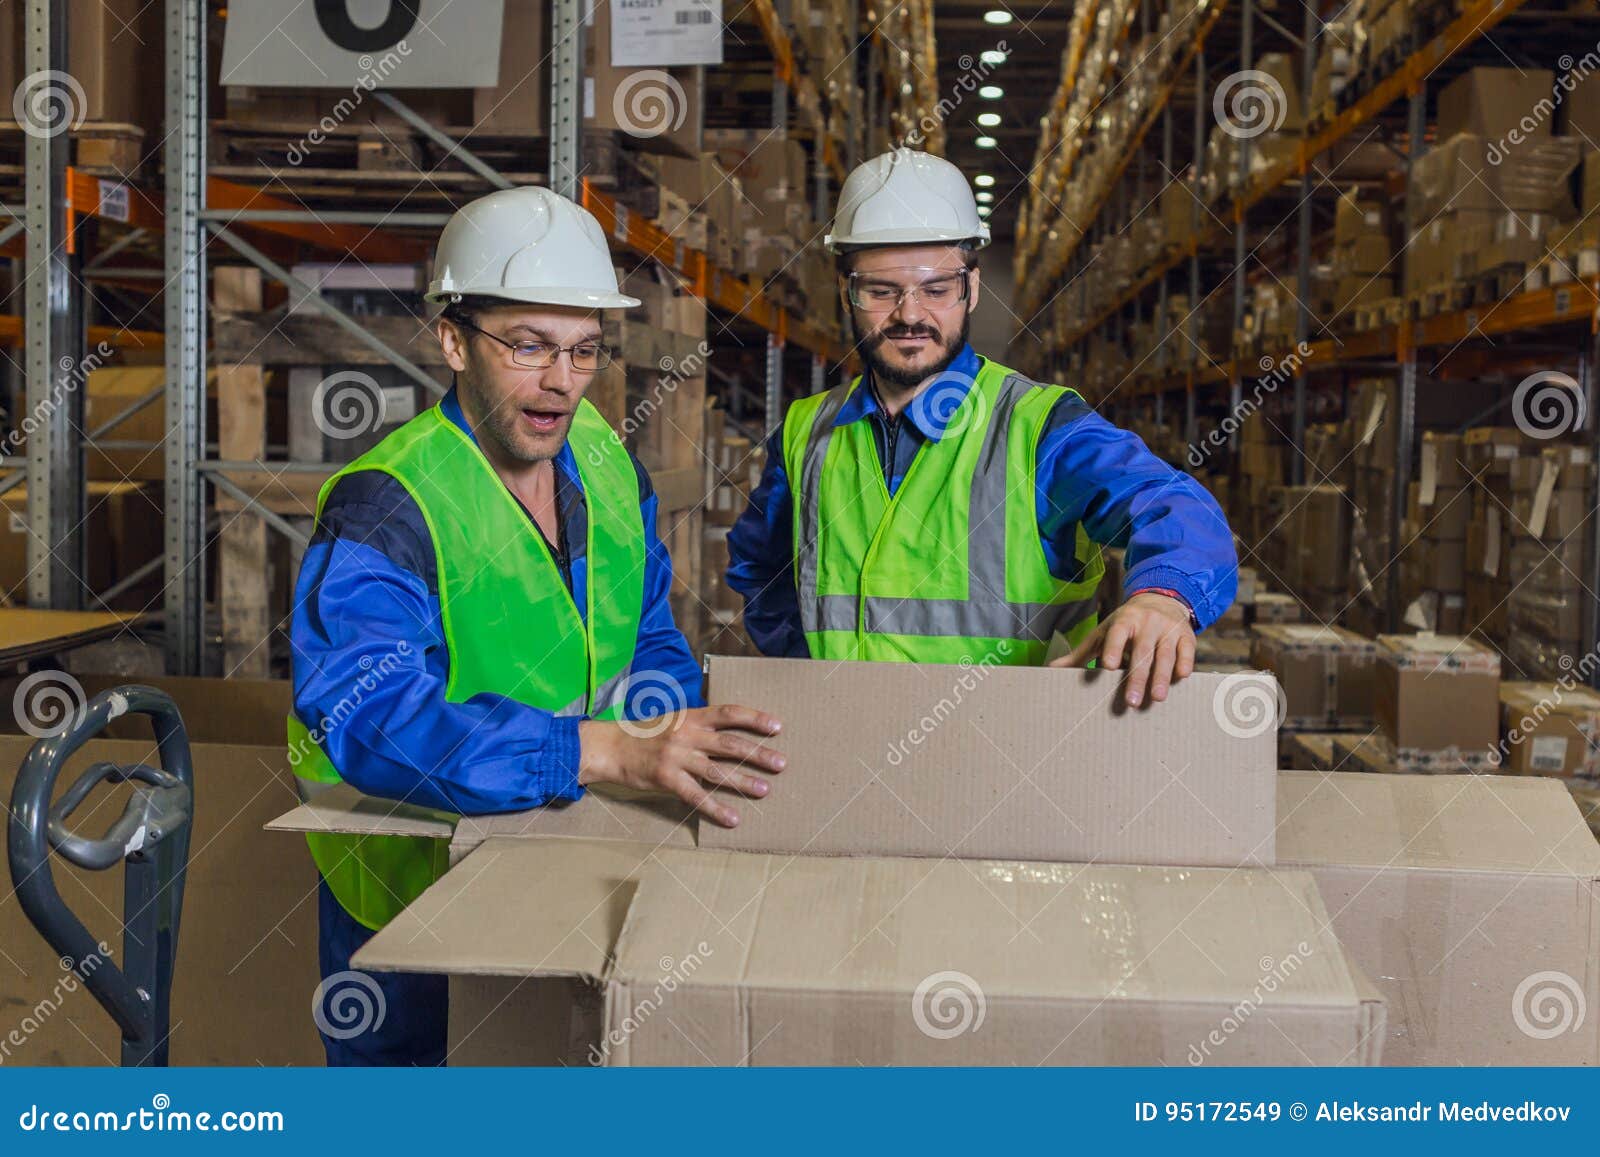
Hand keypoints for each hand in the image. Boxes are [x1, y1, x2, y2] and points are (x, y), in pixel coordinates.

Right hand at [577, 705, 784, 827]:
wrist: (611, 747)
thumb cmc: (645, 733)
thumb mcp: (673, 719)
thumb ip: (699, 723)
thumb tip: (730, 728)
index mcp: (691, 716)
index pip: (729, 713)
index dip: (755, 718)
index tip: (777, 726)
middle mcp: (687, 735)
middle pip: (730, 744)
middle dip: (759, 753)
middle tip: (782, 763)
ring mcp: (677, 757)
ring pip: (718, 771)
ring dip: (744, 781)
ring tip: (765, 790)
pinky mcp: (666, 779)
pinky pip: (696, 796)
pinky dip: (716, 808)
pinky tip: (733, 818)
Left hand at [1049, 592, 1195, 707]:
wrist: (1161, 599)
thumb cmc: (1125, 624)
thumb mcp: (1103, 633)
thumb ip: (1081, 653)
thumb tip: (1051, 669)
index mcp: (1124, 621)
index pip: (1117, 635)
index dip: (1113, 648)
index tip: (1108, 666)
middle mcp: (1147, 623)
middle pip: (1142, 652)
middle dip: (1137, 677)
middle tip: (1132, 702)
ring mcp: (1168, 629)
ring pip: (1165, 654)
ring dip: (1161, 677)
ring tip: (1158, 698)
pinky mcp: (1186, 635)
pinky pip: (1186, 651)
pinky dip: (1184, 663)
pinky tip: (1180, 678)